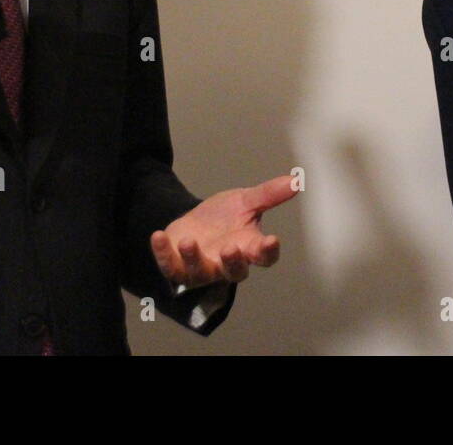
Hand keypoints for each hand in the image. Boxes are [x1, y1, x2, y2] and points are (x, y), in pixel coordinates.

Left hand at [151, 174, 297, 289]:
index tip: (272, 240)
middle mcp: (225, 264)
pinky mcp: (176, 267)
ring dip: (194, 259)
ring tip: (188, 242)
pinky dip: (162, 253)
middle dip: (232, 262)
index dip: (268, 251)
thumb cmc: (225, 218)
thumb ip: (269, 194)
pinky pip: (169, 266)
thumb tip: (296, 180)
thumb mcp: (246, 201)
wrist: (195, 223)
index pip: (264, 256)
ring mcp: (200, 268)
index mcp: (248, 248)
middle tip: (229, 248)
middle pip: (234, 272)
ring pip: (200, 272)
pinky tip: (157, 236)